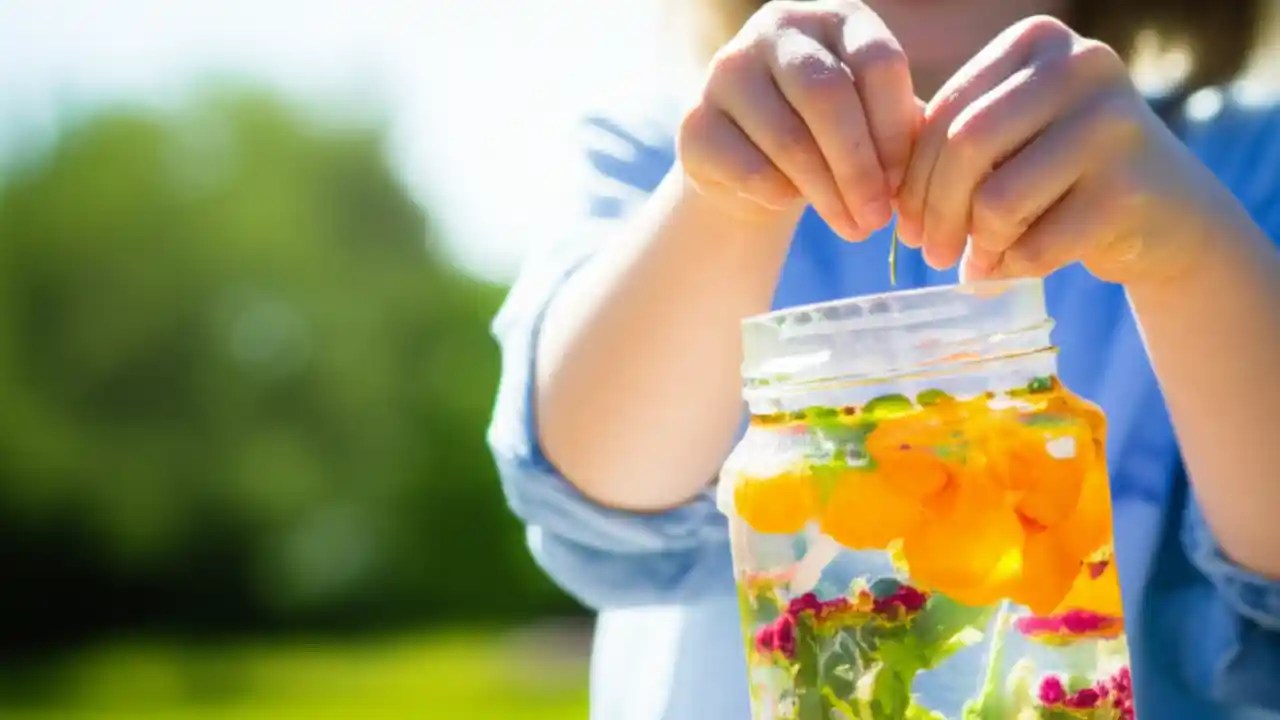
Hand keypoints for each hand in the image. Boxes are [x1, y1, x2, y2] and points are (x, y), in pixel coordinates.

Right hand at [677, 0, 920, 239]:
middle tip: (874, 219)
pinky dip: (780, 197)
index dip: (895, 130)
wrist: (753, 163)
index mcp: (834, 17)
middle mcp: (777, 28)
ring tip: (851, 227)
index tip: (901, 184)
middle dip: (858, 168)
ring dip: (826, 194)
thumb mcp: (874, 121)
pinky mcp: (696, 121)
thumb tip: (921, 169)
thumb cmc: (831, 137)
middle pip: (827, 96)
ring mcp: (728, 69)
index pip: (878, 61)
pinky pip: (750, 169)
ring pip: (788, 138)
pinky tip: (792, 205)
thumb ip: (901, 132)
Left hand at [896, 15, 1220, 286]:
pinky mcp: (1130, 190)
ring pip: (997, 200)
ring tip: (977, 261)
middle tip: (930, 253)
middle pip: (965, 148)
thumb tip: (871, 171)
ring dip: (976, 244)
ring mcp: (1113, 124)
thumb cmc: (1065, 174)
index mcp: (1037, 42)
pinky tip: (1011, 269)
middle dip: (935, 213)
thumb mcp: (1009, 137)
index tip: (905, 221)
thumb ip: (948, 139)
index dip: (912, 176)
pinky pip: (1036, 244)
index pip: (946, 112)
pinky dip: (1012, 267)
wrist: (1170, 216)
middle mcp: (1081, 66)